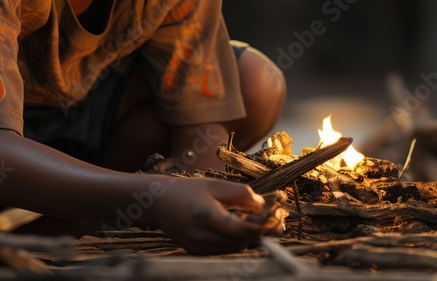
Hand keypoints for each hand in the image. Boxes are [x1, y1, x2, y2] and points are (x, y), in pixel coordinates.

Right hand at [146, 176, 277, 254]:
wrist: (156, 203)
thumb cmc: (186, 189)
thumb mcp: (214, 185)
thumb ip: (240, 194)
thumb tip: (264, 205)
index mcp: (206, 216)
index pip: (243, 229)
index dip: (264, 224)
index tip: (279, 213)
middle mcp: (201, 236)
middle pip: (242, 241)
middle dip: (263, 231)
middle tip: (280, 217)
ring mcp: (198, 247)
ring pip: (236, 248)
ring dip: (253, 237)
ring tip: (267, 221)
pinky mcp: (197, 252)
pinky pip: (226, 250)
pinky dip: (239, 240)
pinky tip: (248, 227)